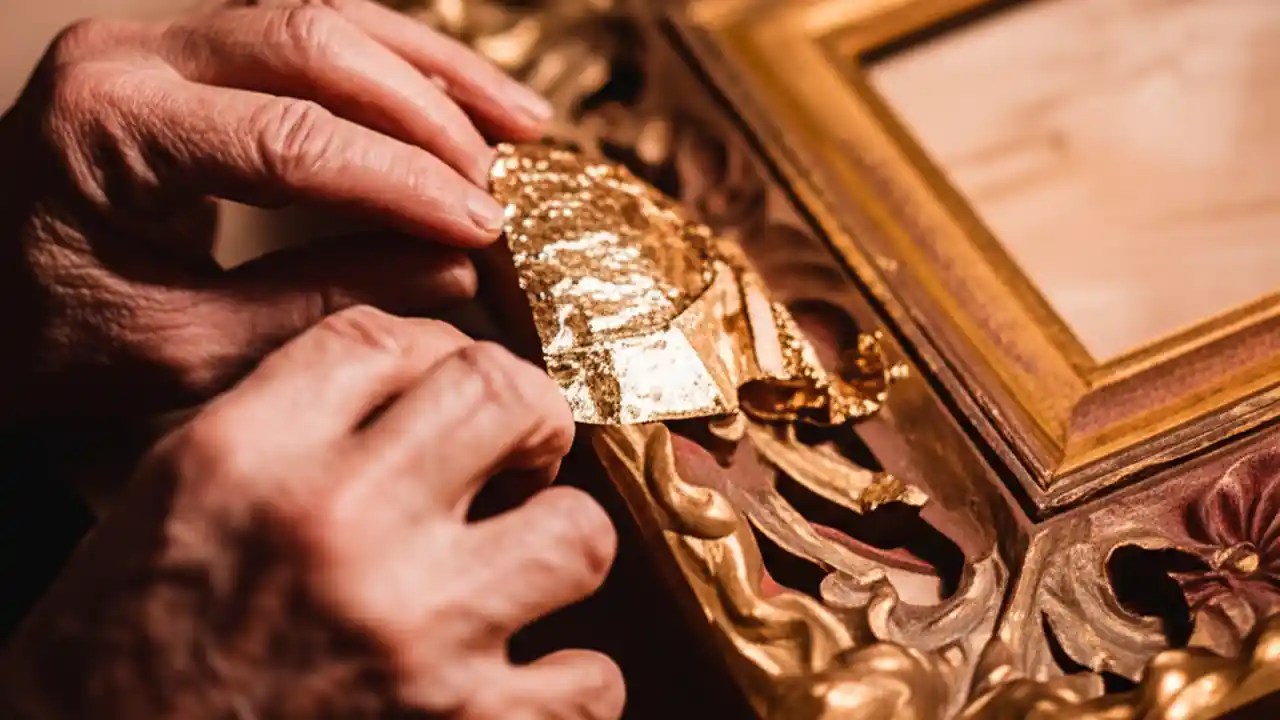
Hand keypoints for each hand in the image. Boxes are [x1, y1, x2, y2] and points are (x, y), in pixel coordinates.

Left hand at [0, 0, 550, 421]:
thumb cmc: (55, 340)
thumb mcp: (186, 345)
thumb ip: (323, 300)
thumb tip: (453, 270)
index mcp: (111, 130)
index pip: (290, 137)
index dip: (403, 181)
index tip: (485, 229)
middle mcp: (129, 56)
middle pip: (314, 42)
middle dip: (428, 113)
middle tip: (505, 183)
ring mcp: (155, 40)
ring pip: (324, 18)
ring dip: (430, 72)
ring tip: (520, 123)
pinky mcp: (187, 53)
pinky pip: (308, 36)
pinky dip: (394, 68)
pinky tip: (458, 101)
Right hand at [0, 306, 623, 719]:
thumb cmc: (130, 649)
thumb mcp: (176, 495)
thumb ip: (288, 417)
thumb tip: (416, 374)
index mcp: (250, 459)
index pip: (384, 338)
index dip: (437, 347)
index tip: (448, 382)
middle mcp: (339, 531)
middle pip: (502, 393)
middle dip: (531, 413)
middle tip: (522, 450)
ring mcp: (415, 635)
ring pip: (580, 530)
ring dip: (560, 543)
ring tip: (525, 567)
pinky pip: (592, 682)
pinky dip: (571, 682)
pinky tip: (529, 677)